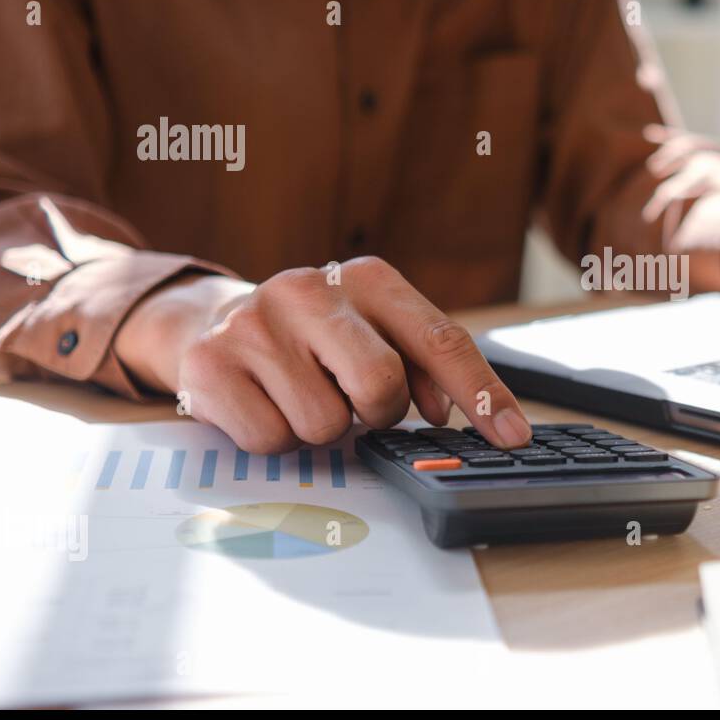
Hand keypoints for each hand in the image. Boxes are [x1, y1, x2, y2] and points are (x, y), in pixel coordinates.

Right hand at [113, 257, 532, 453]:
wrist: (207, 324)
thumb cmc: (312, 338)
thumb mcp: (371, 332)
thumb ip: (420, 364)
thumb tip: (444, 411)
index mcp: (367, 279)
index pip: (441, 340)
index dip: (483, 394)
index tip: (513, 436)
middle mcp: (310, 290)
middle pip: (380, 386)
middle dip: (379, 413)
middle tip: (358, 404)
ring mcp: (255, 325)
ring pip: (325, 424)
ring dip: (323, 429)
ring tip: (301, 395)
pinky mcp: (211, 365)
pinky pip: (273, 440)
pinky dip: (277, 439)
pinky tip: (265, 404)